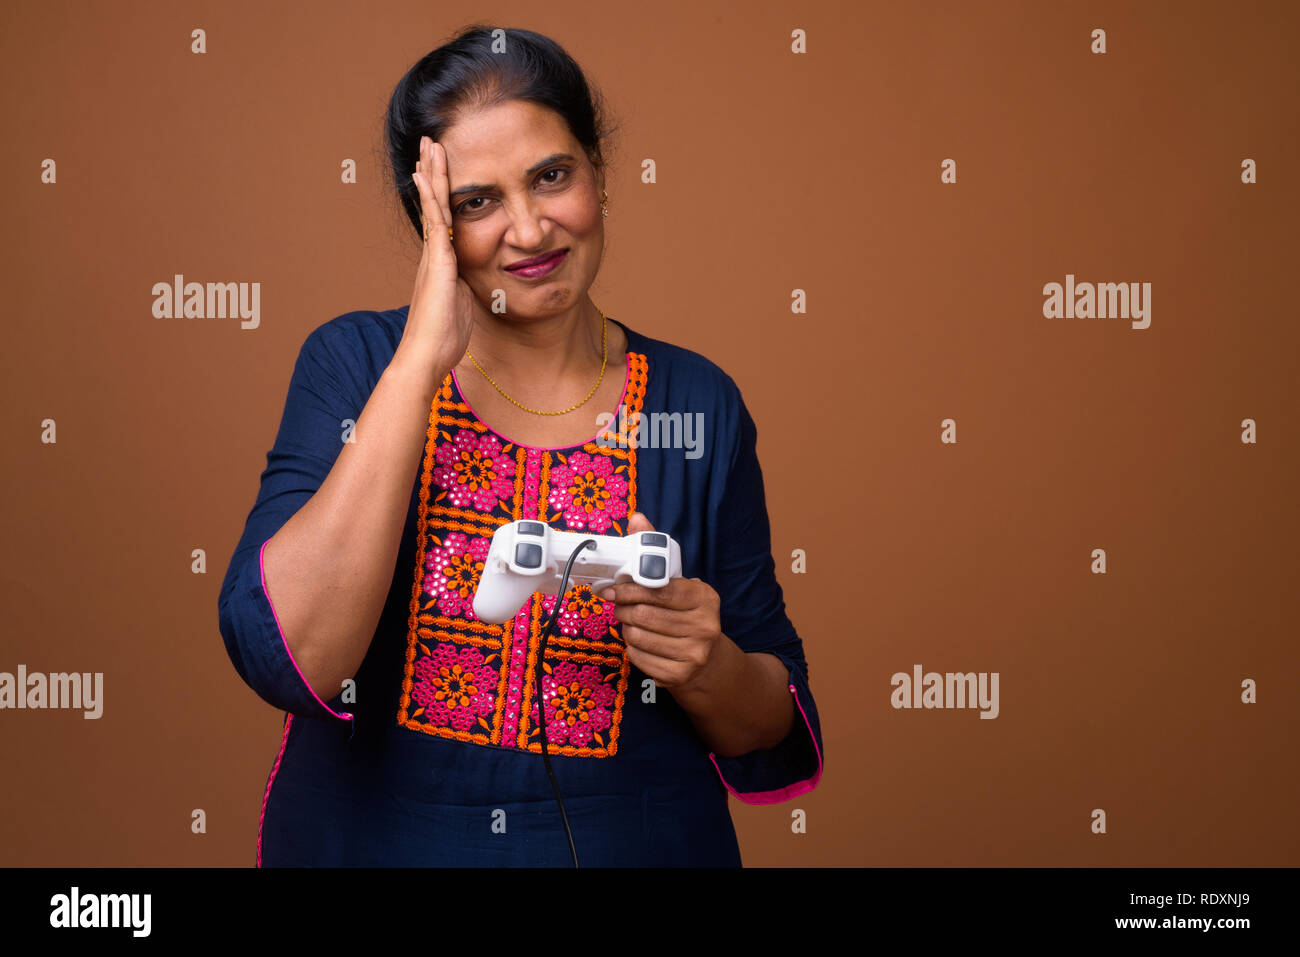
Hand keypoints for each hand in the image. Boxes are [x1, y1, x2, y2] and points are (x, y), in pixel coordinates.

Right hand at [401, 136, 478, 372]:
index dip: (442, 193)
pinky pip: (435, 223)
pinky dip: (431, 198)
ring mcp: (434, 256)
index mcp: (442, 263)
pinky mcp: (438, 263)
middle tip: (431, 142)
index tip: (440, 167)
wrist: (426, 357)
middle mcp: (434, 254)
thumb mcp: (462, 306)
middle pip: (434, 204)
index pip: (443, 218)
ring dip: (431, 174)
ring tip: (429, 145)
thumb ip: (464, 289)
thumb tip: (470, 286)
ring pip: (433, 206)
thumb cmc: (444, 339)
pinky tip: (426, 176)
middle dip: (433, 173)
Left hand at [600, 512, 723, 692]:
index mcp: (705, 598)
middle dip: (623, 608)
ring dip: (626, 628)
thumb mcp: (680, 583)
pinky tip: (640, 642)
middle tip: (617, 605)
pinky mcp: (679, 676)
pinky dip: (632, 648)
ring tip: (629, 622)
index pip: (659, 590)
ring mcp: (694, 654)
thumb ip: (658, 553)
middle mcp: (705, 626)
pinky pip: (638, 658)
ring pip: (638, 636)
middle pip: (644, 615)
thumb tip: (637, 518)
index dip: (630, 588)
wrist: (709, 661)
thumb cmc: (688, 615)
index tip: (612, 588)